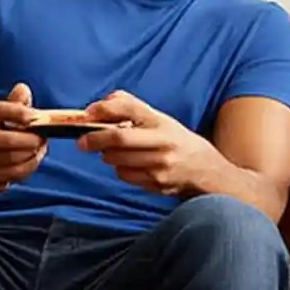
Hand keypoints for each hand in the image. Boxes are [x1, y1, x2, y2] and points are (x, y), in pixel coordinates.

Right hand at [0, 83, 46, 192]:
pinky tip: (31, 161)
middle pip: (7, 141)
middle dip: (32, 140)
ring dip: (33, 156)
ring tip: (40, 149)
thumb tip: (23, 89)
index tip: (35, 116)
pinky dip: (26, 169)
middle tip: (42, 138)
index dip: (19, 112)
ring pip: (12, 162)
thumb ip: (12, 103)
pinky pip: (11, 177)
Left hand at [78, 90, 220, 195]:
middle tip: (82, 142)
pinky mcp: (157, 183)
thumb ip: (132, 109)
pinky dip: (121, 170)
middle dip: (95, 139)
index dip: (103, 110)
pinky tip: (132, 166)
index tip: (88, 114)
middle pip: (118, 138)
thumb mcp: (162, 120)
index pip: (128, 109)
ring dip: (108, 156)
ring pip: (118, 160)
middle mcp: (163, 142)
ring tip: (115, 152)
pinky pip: (125, 176)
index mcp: (163, 122)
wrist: (208, 171)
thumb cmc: (179, 142)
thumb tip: (98, 107)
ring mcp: (160, 165)